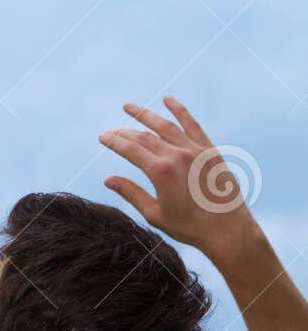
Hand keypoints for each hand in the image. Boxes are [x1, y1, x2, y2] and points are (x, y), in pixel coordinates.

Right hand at [99, 96, 258, 261]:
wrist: (228, 231)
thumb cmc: (189, 227)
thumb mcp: (154, 214)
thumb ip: (131, 193)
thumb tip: (108, 180)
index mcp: (161, 172)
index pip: (130, 149)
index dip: (114, 141)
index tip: (103, 137)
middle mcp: (177, 155)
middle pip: (144, 137)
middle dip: (125, 132)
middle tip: (112, 131)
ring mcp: (196, 150)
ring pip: (165, 126)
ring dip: (145, 114)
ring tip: (129, 107)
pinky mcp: (210, 150)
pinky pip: (192, 125)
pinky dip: (180, 111)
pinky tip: (168, 100)